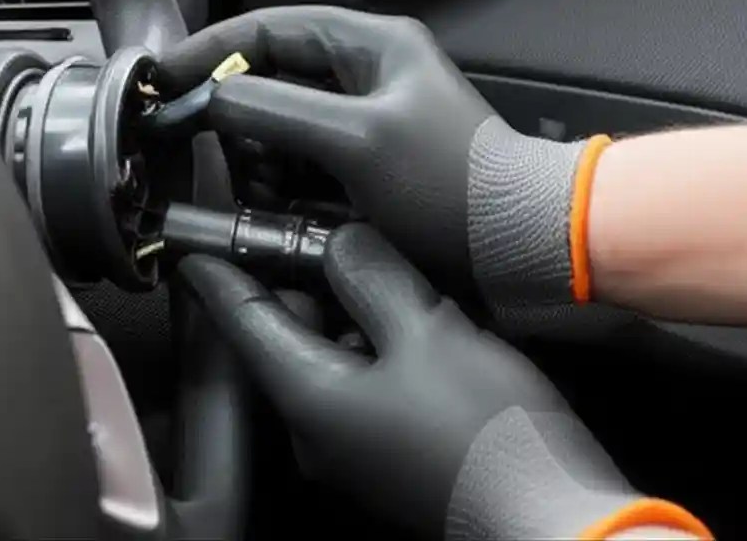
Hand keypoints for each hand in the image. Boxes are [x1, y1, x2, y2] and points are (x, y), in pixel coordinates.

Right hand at [160, 7, 603, 331]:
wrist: (524, 252)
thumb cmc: (458, 186)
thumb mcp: (356, 139)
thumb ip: (273, 110)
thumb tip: (209, 98)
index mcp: (369, 46)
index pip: (267, 29)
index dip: (208, 51)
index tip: (162, 81)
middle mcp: (364, 81)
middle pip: (266, 85)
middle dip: (235, 125)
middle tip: (218, 163)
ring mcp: (365, 132)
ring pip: (279, 137)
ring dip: (260, 168)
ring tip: (264, 202)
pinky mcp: (367, 178)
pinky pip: (302, 176)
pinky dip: (283, 196)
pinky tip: (283, 221)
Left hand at [176, 225, 701, 539]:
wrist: (551, 514)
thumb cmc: (488, 433)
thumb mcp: (424, 330)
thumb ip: (370, 275)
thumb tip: (336, 242)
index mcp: (308, 396)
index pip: (241, 321)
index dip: (218, 273)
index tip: (194, 244)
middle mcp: (318, 429)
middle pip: (286, 337)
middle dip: (302, 282)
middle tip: (324, 233)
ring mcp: (355, 447)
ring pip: (332, 357)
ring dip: (351, 311)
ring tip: (387, 272)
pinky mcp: (392, 452)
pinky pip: (366, 383)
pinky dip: (380, 345)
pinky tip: (421, 323)